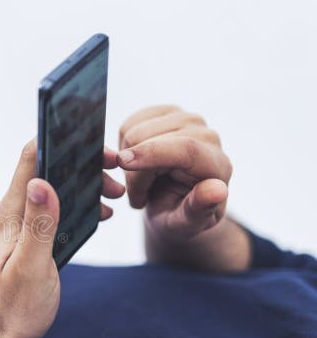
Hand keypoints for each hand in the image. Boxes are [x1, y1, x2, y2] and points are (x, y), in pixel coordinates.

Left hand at [0, 139, 123, 337]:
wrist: (3, 335)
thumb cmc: (16, 306)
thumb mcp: (31, 266)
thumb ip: (38, 224)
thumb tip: (41, 181)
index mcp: (11, 212)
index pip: (32, 157)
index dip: (63, 141)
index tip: (98, 148)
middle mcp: (15, 211)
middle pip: (49, 167)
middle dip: (84, 163)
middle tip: (117, 177)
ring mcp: (24, 223)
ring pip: (57, 186)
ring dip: (87, 184)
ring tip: (116, 196)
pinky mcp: (34, 236)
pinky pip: (59, 207)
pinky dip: (82, 203)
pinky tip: (102, 213)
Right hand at [117, 105, 249, 270]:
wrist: (174, 204)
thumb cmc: (178, 218)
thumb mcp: (186, 225)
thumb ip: (199, 210)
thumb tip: (216, 190)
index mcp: (216, 165)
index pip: (185, 149)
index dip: (151, 153)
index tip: (122, 163)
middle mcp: (207, 136)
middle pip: (152, 139)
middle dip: (134, 171)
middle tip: (139, 196)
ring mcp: (187, 120)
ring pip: (136, 130)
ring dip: (128, 160)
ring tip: (140, 181)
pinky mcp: (167, 112)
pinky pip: (130, 124)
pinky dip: (124, 146)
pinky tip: (138, 162)